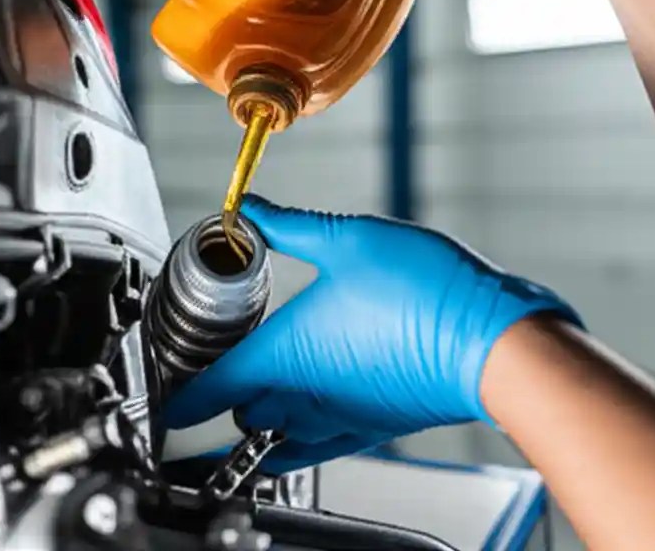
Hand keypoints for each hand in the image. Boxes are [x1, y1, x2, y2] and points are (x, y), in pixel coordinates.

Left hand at [163, 196, 578, 471]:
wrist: (494, 344)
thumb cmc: (429, 294)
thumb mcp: (348, 238)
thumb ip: (288, 227)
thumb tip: (247, 209)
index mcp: (286, 352)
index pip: (208, 388)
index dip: (177, 394)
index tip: (160, 393)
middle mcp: (305, 396)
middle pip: (239, 409)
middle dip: (217, 394)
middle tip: (210, 364)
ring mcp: (339, 418)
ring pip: (275, 431)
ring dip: (257, 412)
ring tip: (255, 381)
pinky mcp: (370, 427)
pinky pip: (315, 445)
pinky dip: (295, 434)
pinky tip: (303, 408)